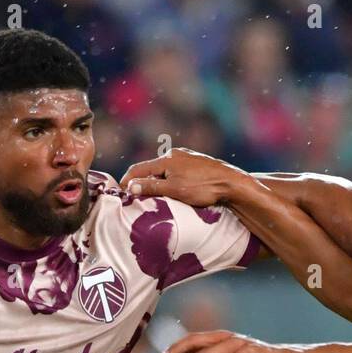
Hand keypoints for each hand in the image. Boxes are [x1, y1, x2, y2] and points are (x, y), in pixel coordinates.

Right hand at [120, 147, 250, 207]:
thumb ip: (152, 188)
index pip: (138, 169)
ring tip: (152, 197)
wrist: (232, 183)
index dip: (126, 181)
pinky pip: (177, 172)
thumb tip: (131, 187)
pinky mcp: (198, 164)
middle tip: (134, 198)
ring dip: (156, 182)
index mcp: (166, 159)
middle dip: (141, 182)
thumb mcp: (174, 190)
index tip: (119, 193)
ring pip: (165, 171)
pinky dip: (169, 181)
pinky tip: (173, 192)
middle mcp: (176, 155)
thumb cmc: (203, 187)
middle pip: (151, 169)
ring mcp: (188, 158)